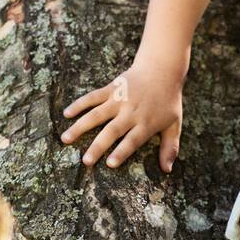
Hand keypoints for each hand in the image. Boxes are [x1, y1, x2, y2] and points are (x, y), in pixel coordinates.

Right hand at [59, 60, 183, 172]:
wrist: (162, 69)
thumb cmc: (168, 101)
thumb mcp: (174, 123)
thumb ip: (170, 146)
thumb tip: (167, 170)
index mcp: (146, 123)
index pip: (133, 140)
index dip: (122, 152)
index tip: (110, 164)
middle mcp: (130, 112)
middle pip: (112, 131)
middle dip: (98, 146)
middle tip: (85, 161)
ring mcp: (119, 99)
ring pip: (96, 114)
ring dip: (80, 127)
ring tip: (65, 139)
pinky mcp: (111, 88)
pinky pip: (92, 97)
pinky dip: (79, 104)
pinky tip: (66, 114)